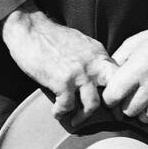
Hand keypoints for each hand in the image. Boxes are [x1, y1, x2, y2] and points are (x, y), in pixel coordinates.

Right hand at [2, 3, 116, 127]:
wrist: (28, 27)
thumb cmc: (50, 35)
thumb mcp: (79, 42)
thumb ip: (90, 58)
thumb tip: (96, 75)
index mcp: (98, 53)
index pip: (119, 75)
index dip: (118, 91)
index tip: (113, 103)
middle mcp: (92, 63)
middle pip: (114, 90)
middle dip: (112, 106)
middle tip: (107, 117)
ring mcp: (78, 73)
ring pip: (93, 105)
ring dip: (83, 116)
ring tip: (76, 120)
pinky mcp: (62, 82)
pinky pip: (67, 106)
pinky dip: (61, 112)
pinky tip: (56, 112)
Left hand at [101, 16, 147, 123]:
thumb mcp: (134, 42)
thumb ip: (117, 61)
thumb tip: (105, 78)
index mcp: (139, 68)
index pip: (113, 96)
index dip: (108, 97)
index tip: (110, 93)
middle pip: (127, 110)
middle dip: (123, 104)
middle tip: (126, 94)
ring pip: (143, 117)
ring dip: (139, 109)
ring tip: (141, 95)